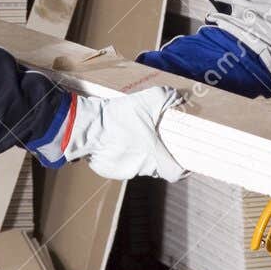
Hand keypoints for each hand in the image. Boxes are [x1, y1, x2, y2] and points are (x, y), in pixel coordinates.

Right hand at [64, 88, 186, 181]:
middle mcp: (140, 168)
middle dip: (159, 153)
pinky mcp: (109, 170)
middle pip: (158, 167)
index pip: (176, 172)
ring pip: (139, 165)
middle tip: (156, 138)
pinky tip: (118, 139)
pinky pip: (122, 164)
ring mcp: (124, 171)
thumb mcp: (148, 99)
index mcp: (154, 157)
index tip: (183, 158)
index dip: (182, 166)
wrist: (87, 126)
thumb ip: (168, 97)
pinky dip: (124, 154)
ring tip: (134, 134)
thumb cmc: (119, 117)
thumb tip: (178, 97)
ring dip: (140, 153)